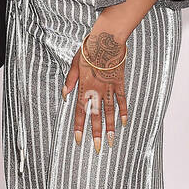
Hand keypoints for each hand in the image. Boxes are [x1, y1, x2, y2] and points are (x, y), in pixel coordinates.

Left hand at [62, 29, 128, 151]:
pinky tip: (124, 123)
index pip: (80, 111)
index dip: (79, 126)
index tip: (78, 140)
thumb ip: (70, 81)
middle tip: (97, 148)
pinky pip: (122, 100)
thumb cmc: (89, 50)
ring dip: (110, 128)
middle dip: (96, 133)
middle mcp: (97, 90)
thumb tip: (65, 95)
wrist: (106, 40)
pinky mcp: (120, 83)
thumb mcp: (75, 64)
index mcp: (84, 87)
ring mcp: (109, 88)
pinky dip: (123, 111)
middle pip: (96, 116)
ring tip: (111, 141)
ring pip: (109, 112)